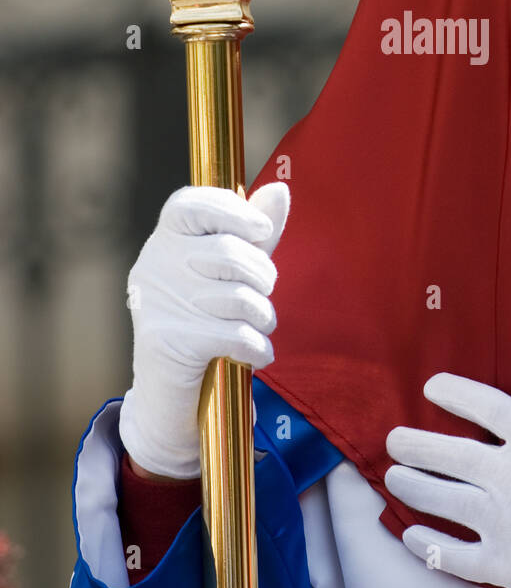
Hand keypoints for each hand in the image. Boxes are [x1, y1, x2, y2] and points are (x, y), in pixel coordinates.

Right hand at [119, 183, 288, 479]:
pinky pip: (234, 335)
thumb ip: (254, 235)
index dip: (231, 210)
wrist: (171, 396)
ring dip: (264, 316)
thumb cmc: (206, 323)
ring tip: (262, 326)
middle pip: (228, 252)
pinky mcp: (167, 340)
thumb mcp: (232, 275)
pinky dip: (257, 348)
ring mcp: (155, 302)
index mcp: (165, 241)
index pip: (190, 205)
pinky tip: (258, 355)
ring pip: (237, 297)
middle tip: (266, 294)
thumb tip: (280, 190)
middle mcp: (153, 265)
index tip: (261, 231)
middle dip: (263, 275)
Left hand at [385, 373, 510, 587]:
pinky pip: (456, 558)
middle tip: (395, 440)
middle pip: (448, 454)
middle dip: (414, 445)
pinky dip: (427, 545)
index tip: (432, 387)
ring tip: (396, 479)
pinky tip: (412, 536)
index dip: (453, 393)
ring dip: (412, 488)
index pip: (484, 405)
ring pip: (441, 502)